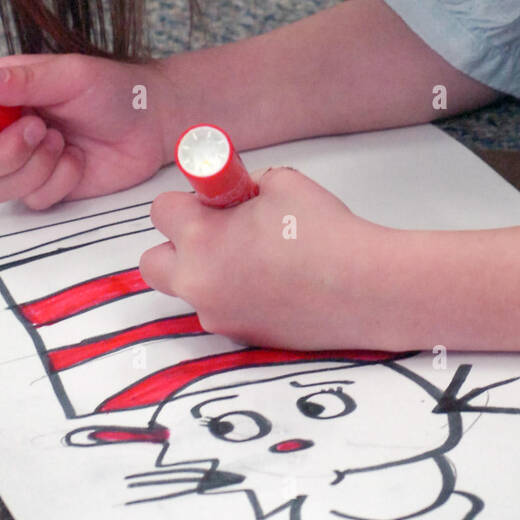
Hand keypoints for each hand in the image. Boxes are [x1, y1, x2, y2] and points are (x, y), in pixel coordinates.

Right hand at [0, 54, 177, 208]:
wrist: (152, 122)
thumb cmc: (113, 88)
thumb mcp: (70, 74)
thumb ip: (22, 80)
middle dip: (3, 153)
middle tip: (42, 129)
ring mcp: (19, 161)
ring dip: (31, 168)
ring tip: (62, 140)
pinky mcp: (42, 187)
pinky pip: (29, 200)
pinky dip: (56, 182)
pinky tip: (77, 160)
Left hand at [143, 166, 394, 350]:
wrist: (366, 288)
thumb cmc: (324, 230)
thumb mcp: (279, 182)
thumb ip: (239, 185)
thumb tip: (225, 192)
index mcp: (202, 239)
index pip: (161, 211)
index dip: (188, 200)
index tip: (213, 199)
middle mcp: (199, 283)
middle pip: (153, 262)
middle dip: (178, 243)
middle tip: (218, 232)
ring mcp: (218, 316)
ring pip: (188, 290)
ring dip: (205, 272)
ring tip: (253, 259)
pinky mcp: (241, 338)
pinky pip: (219, 311)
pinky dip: (233, 297)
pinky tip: (273, 285)